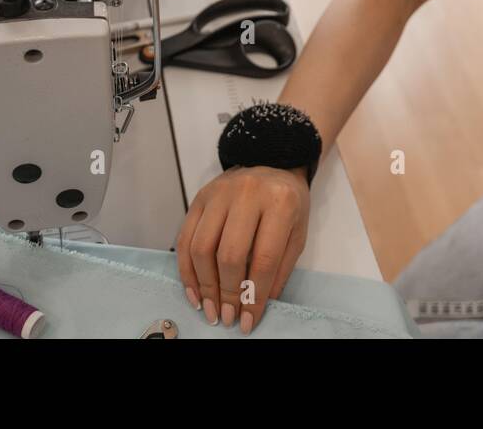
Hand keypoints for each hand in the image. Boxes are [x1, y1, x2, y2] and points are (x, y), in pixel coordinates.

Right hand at [176, 164, 309, 333]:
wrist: (272, 161)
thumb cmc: (288, 201)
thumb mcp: (297, 232)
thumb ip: (280, 268)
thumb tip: (257, 305)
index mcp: (280, 202)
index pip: (264, 258)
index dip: (254, 295)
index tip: (247, 321)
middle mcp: (247, 194)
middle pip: (229, 254)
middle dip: (227, 293)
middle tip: (227, 318)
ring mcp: (219, 193)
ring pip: (202, 248)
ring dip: (204, 286)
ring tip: (210, 309)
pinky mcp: (199, 197)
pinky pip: (185, 238)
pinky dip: (187, 270)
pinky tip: (194, 291)